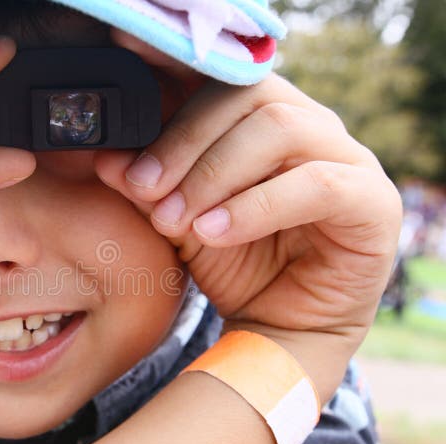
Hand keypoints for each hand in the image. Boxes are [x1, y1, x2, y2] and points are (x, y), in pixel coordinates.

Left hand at [96, 31, 401, 398]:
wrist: (279, 328)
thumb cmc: (234, 263)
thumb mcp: (177, 221)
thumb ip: (148, 187)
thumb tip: (107, 158)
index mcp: (260, 119)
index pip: (218, 81)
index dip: (171, 86)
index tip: (123, 115)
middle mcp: (307, 125)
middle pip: (245, 97)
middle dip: (183, 143)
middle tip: (145, 190)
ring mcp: (345, 157)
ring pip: (279, 130)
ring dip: (215, 174)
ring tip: (175, 220)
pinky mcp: (370, 201)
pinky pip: (315, 185)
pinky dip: (256, 207)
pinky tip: (215, 232)